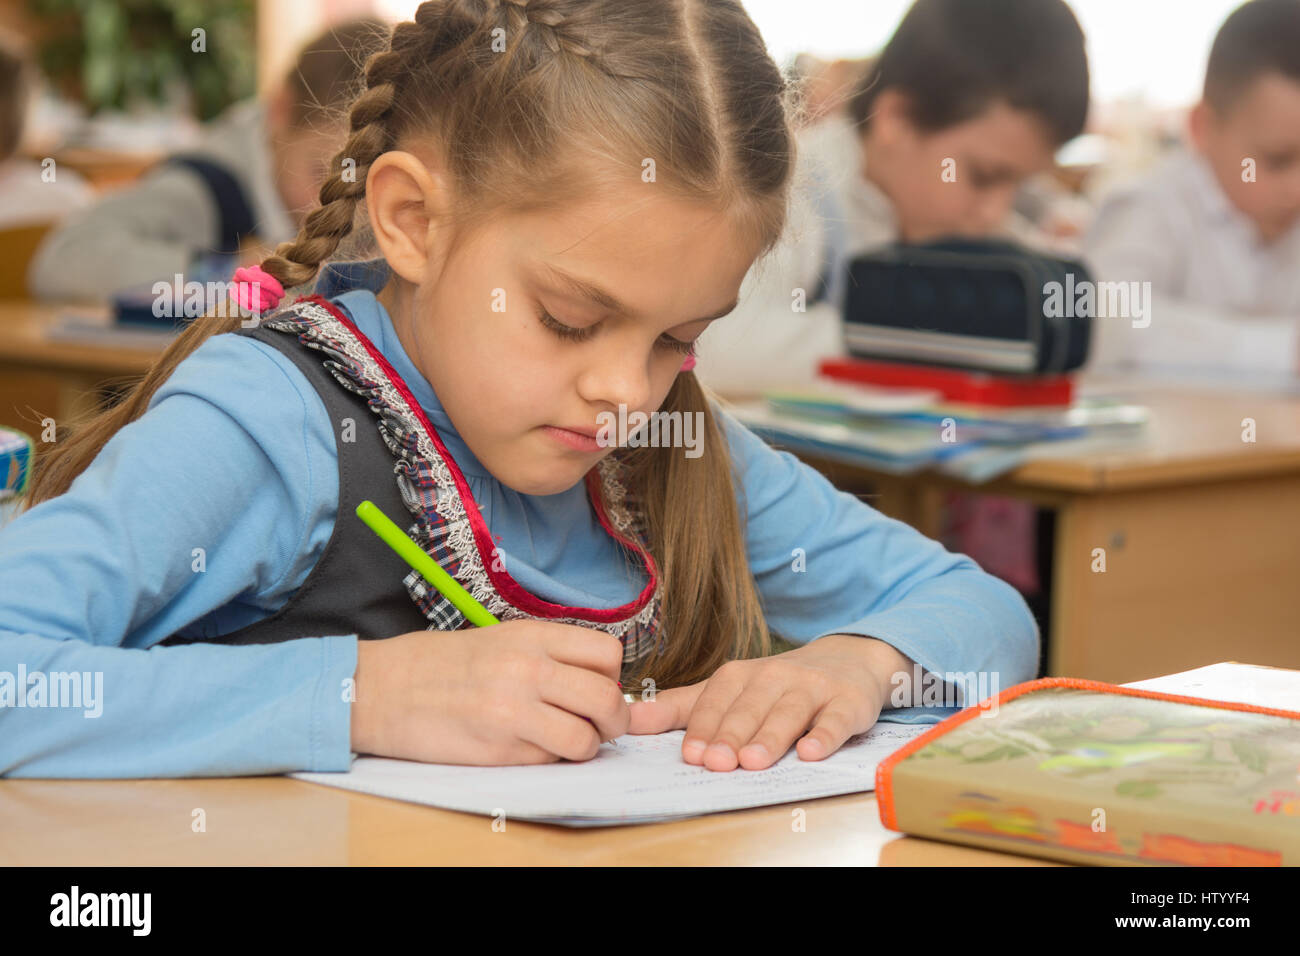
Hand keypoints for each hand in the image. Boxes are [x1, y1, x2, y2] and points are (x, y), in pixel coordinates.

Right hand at [350, 621, 628, 765]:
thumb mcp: (503, 640)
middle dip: (614, 720)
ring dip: (584, 747)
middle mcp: (528, 669)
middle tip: (600, 726)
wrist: (384, 689)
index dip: (613, 677)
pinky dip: (549, 761)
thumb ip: (551, 657)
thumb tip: (600, 683)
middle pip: (607, 700)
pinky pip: (549, 762)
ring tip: (564, 742)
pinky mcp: (499, 750)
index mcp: (533, 636)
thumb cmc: (442, 665)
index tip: (600, 686)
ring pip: (586, 740)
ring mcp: (514, 711)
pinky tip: (527, 748)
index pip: (608, 655)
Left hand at [626, 635, 911, 770]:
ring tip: (753, 761)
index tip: (690, 755)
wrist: (848, 662)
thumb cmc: (778, 686)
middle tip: (717, 764)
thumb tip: (628, 719)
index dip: (704, 728)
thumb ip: (680, 708)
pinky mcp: (848, 702)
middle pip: (750, 708)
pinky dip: (824, 735)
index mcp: (740, 675)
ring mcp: (813, 688)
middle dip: (732, 735)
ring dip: (770, 736)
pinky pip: (836, 720)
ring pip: (788, 713)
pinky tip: (811, 752)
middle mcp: (775, 676)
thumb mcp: (729, 691)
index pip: (717, 701)